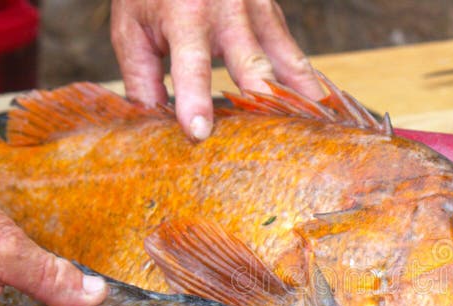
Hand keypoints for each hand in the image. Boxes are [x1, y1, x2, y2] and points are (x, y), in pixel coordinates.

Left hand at [111, 0, 322, 140]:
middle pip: (255, 68)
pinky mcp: (275, 18)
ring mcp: (260, 13)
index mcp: (186, 14)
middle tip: (274, 145)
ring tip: (319, 132)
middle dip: (265, 108)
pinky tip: (319, 111)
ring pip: (289, 63)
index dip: (196, 101)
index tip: (199, 133)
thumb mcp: (133, 28)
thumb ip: (141, 78)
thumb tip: (152, 129)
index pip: (194, 64)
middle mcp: (229, 12)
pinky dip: (308, 85)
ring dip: (303, 99)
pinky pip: (295, 56)